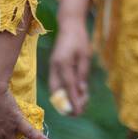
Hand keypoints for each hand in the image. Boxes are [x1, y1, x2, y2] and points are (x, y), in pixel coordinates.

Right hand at [48, 0, 91, 116]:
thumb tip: (82, 91)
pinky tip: (75, 95)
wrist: (69, 25)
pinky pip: (56, 84)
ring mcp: (52, 68)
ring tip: (79, 104)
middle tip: (78, 112)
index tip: (79, 112)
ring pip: (55, 90)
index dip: (73, 100)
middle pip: (57, 91)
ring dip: (65, 100)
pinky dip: (64, 92)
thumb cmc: (79, 39)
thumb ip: (82, 73)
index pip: (69, 86)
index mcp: (63, 63)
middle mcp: (54, 67)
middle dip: (66, 104)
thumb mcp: (85, 56)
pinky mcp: (54, 68)